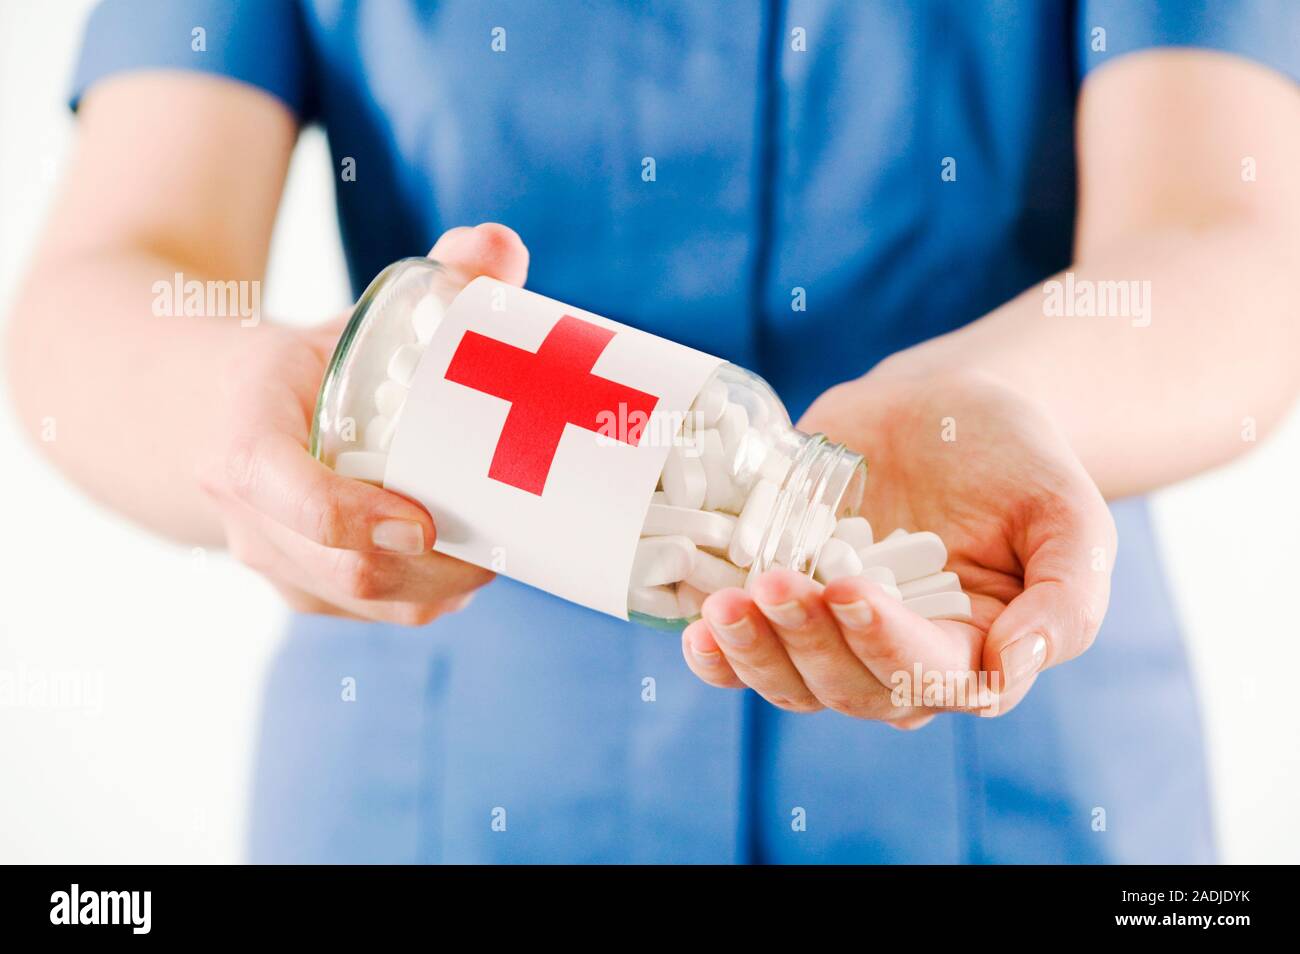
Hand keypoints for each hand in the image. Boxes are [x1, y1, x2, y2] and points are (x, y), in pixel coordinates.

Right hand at [198, 223, 529, 624]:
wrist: (206, 420)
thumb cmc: (297, 367)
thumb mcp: (344, 317)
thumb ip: (431, 276)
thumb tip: (503, 244)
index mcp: (245, 434)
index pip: (284, 490)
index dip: (356, 519)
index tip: (426, 519)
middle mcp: (247, 514)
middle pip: (341, 569)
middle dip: (430, 567)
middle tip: (501, 536)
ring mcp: (271, 561)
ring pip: (362, 602)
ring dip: (438, 587)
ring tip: (500, 548)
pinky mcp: (299, 590)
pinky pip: (367, 614)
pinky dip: (426, 596)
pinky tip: (470, 567)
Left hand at [681, 366, 1115, 725]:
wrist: (941, 408)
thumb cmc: (1015, 460)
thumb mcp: (1068, 513)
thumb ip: (1067, 597)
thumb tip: (1012, 668)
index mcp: (975, 650)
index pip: (932, 679)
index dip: (887, 646)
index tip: (850, 590)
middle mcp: (898, 659)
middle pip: (851, 688)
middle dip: (810, 644)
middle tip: (779, 584)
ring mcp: (833, 638)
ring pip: (792, 683)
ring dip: (755, 654)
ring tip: (727, 605)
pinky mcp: (785, 608)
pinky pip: (743, 657)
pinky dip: (716, 655)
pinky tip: (696, 627)